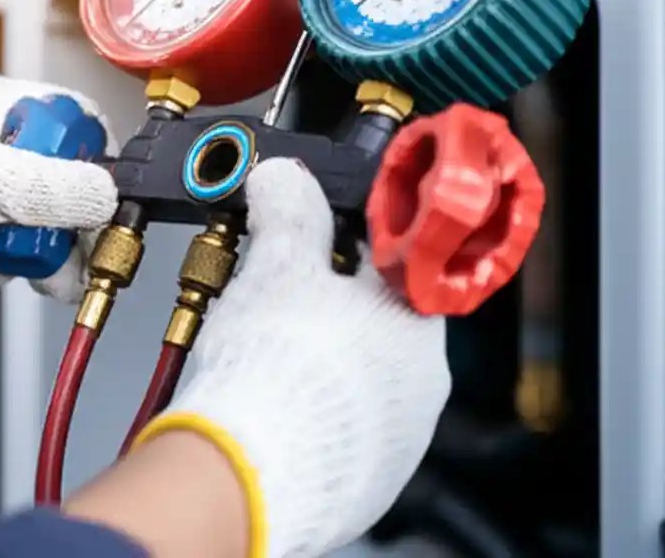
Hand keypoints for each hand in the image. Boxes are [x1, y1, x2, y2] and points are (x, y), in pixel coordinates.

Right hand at [134, 158, 450, 556]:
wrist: (244, 475)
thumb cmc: (273, 373)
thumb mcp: (277, 264)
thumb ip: (288, 211)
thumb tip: (284, 178)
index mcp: (416, 322)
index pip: (398, 261)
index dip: (351, 242)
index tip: (319, 235)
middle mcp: (421, 386)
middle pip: (375, 324)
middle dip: (327, 306)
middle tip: (275, 296)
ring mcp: (396, 441)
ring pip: (358, 382)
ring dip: (319, 364)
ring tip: (262, 357)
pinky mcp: (364, 485)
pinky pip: (340, 433)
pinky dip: (308, 416)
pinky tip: (268, 407)